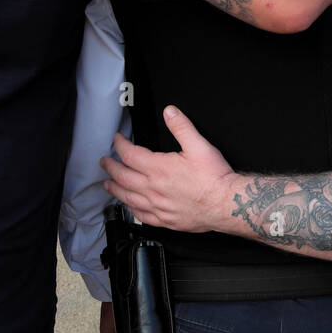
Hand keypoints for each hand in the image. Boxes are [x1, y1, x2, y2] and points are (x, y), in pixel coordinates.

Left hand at [101, 106, 235, 232]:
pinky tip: (129, 206)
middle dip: (111, 167)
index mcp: (159, 168)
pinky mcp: (166, 220)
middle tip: (104, 162)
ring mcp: (158, 206)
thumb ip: (181, 127)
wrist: (226, 203)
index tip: (118, 140)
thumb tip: (169, 112)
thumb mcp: (199, 145)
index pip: (130, 155)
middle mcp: (154, 189)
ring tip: (107, 184)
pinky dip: (131, 209)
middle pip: (123, 177)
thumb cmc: (214, 178)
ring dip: (115, 189)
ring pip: (128, 197)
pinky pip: (141, 216)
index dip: (120, 145)